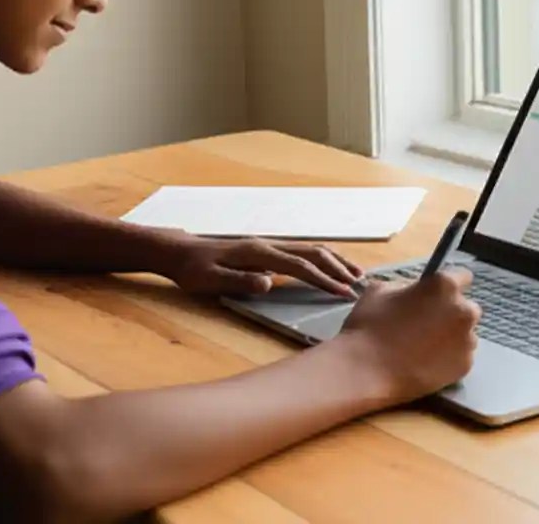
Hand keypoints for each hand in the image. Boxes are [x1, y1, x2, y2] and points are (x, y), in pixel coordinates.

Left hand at [165, 237, 364, 297]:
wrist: (178, 252)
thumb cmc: (193, 270)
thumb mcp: (211, 280)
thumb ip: (240, 281)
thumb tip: (270, 283)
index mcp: (258, 253)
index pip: (300, 266)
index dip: (324, 279)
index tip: (343, 292)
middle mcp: (267, 245)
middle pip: (312, 252)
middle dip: (338, 268)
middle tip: (360, 285)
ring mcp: (267, 245)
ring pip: (309, 249)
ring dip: (334, 260)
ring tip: (355, 274)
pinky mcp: (265, 250)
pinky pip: (300, 252)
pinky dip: (321, 259)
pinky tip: (328, 267)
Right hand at [336, 268, 480, 401]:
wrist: (366, 370)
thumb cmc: (370, 325)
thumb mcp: (381, 290)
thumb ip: (407, 286)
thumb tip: (415, 293)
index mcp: (445, 286)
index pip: (462, 276)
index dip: (447, 285)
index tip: (437, 294)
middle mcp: (464, 311)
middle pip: (467, 308)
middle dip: (451, 312)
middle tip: (427, 323)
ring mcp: (467, 340)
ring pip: (465, 334)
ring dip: (451, 336)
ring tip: (424, 347)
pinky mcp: (465, 366)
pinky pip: (460, 357)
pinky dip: (448, 358)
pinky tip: (426, 362)